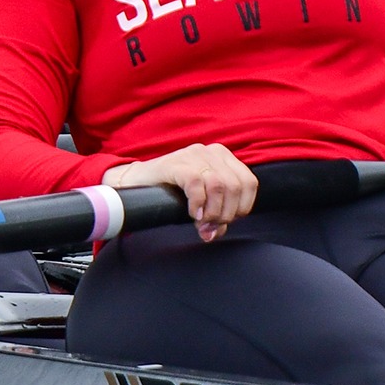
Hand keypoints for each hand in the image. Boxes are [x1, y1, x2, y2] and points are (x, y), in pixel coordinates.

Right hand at [106, 142, 256, 241]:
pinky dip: (197, 204)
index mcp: (223, 157)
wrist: (135, 182)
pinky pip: (197, 184)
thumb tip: (217, 232)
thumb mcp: (200, 200)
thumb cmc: (169, 191)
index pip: (249, 183)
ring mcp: (194, 155)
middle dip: (225, 214)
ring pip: (220, 185)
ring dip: (212, 211)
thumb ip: (215, 213)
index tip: (225, 221)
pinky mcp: (178, 163)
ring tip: (200, 222)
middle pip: (236, 187)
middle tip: (209, 227)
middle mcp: (212, 152)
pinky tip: (191, 213)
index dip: (241, 208)